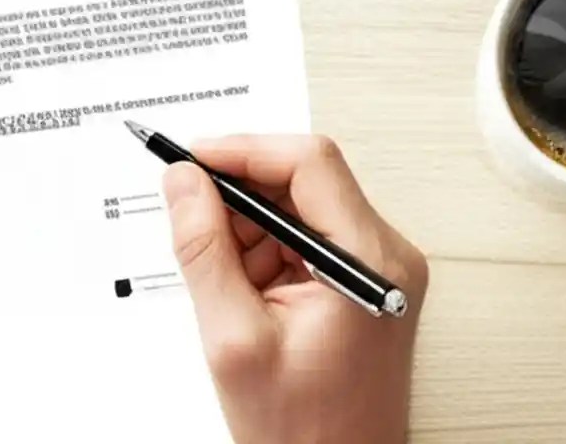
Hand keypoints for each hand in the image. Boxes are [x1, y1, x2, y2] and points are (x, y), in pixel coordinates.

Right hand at [162, 136, 428, 443]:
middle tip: (191, 222)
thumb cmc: (305, 431)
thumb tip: (183, 183)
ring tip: (226, 287)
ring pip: (295, 207)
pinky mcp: (357, 281)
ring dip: (245, 230)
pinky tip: (243, 295)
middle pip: (301, 180)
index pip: (308, 163)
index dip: (242, 150)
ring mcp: (373, 268)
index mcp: (368, 262)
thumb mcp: (234, 337)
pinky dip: (259, 254)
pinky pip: (299, 238)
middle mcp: (382, 256)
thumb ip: (204, 250)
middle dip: (237, 197)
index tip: (191, 159)